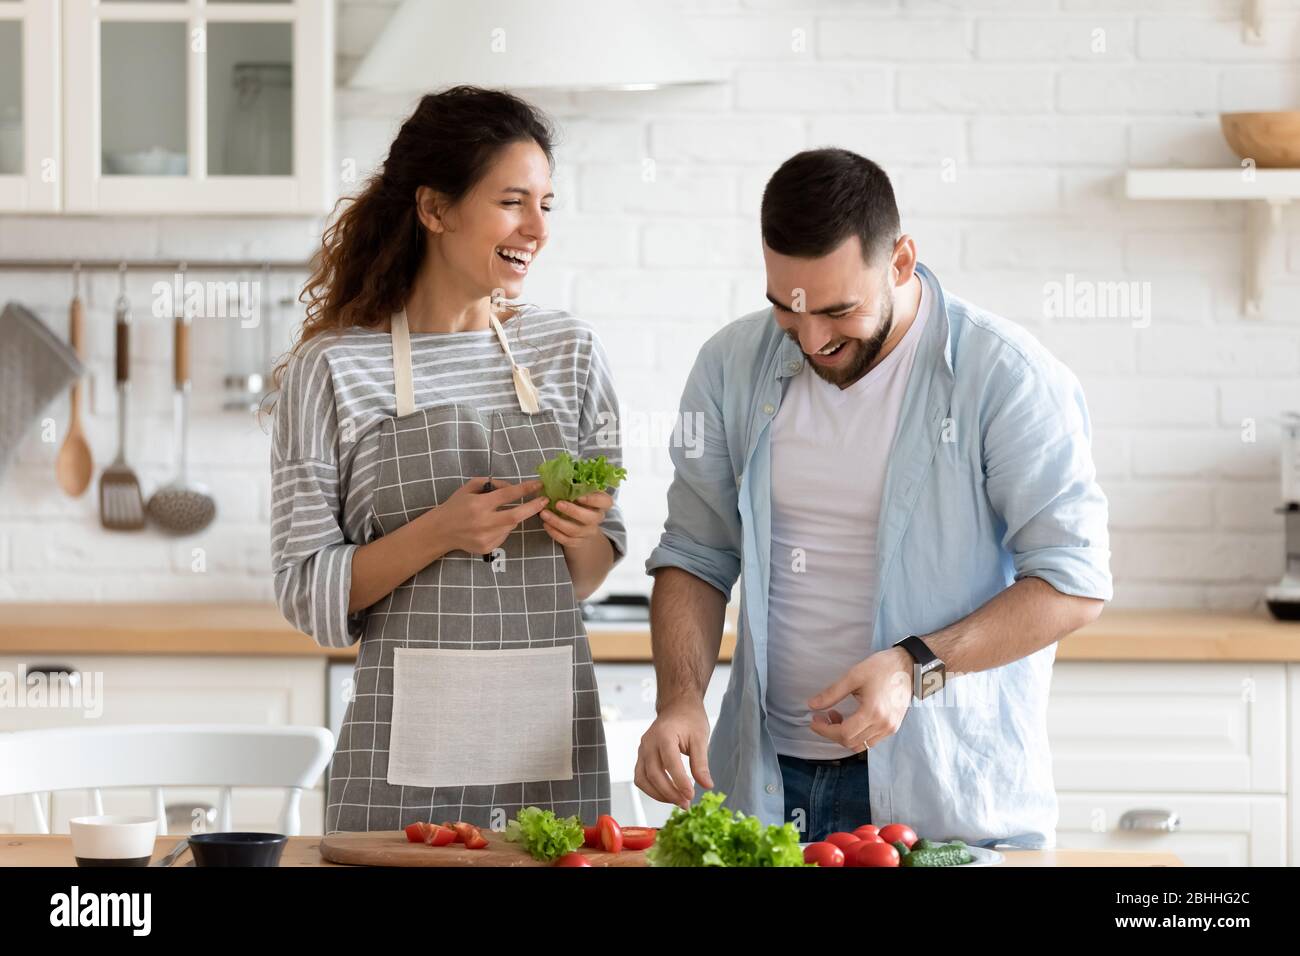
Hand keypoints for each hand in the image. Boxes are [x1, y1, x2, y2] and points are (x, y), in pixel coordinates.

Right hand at [429, 477, 547, 554]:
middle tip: (545, 501)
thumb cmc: (456, 506)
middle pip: (516, 516)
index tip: (538, 485)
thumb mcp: (469, 487)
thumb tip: (512, 487)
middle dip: (533, 508)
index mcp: (479, 504)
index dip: (525, 489)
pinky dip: (504, 528)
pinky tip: (490, 526)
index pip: (508, 495)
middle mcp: (483, 522)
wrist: (440, 531)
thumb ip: (492, 484)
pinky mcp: (487, 548)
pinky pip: (504, 535)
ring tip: (498, 514)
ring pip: (511, 526)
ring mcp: (485, 537)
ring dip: (513, 518)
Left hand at [538, 490, 612, 548]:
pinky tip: (546, 524)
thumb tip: (560, 476)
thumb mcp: (579, 492)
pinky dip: (554, 533)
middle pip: (590, 518)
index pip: (606, 502)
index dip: (594, 500)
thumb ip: (574, 485)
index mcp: (601, 503)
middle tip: (557, 503)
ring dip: (557, 522)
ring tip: (544, 513)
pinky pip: (567, 540)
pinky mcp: (578, 542)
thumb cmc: (577, 502)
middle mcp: (597, 518)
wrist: (580, 524)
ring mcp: (588, 532)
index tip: (579, 496)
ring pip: (575, 530)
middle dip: (573, 511)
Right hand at [635, 699, 712, 808]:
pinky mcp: (641, 757)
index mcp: (664, 735)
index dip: (680, 782)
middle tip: (686, 803)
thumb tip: (707, 786)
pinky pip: (641, 778)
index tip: (691, 795)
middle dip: (670, 793)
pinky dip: (652, 790)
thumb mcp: (700, 738)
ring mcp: (642, 750)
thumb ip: (701, 764)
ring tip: (678, 801)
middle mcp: (649, 743)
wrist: (677, 706)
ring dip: (659, 795)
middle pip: (653, 774)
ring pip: (643, 779)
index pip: (670, 763)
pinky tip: (668, 794)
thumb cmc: (689, 718)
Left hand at [807, 647, 913, 752]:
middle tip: (822, 716)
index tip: (814, 719)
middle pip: (850, 742)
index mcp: (872, 712)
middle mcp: (883, 725)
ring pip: (860, 745)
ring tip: (836, 716)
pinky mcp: (893, 727)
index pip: (843, 733)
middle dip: (831, 732)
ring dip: (844, 735)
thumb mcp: (853, 676)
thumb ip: (832, 693)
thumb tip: (812, 705)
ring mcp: (890, 728)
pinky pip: (870, 740)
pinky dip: (857, 734)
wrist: (908, 665)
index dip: (825, 730)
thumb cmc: (881, 667)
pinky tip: (851, 719)